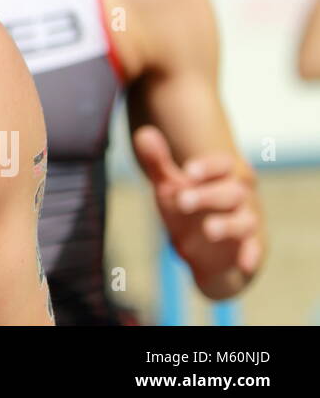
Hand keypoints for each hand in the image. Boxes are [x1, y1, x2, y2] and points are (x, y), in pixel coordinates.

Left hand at [132, 125, 262, 297]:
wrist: (204, 251)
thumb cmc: (188, 208)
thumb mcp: (170, 186)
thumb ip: (158, 162)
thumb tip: (144, 135)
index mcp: (224, 175)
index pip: (222, 164)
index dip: (207, 167)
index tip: (187, 171)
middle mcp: (241, 196)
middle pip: (232, 190)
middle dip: (207, 195)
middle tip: (182, 200)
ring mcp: (247, 222)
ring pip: (246, 220)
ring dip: (228, 224)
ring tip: (208, 229)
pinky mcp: (250, 248)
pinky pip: (255, 250)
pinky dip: (252, 254)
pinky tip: (244, 262)